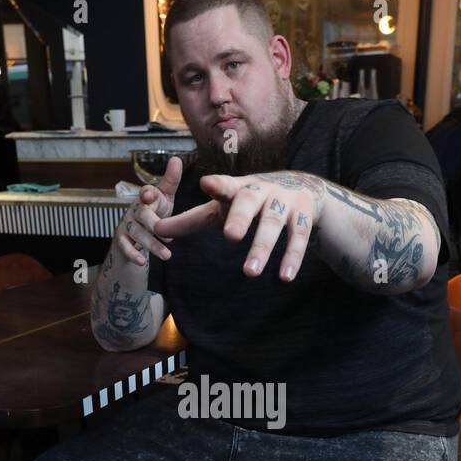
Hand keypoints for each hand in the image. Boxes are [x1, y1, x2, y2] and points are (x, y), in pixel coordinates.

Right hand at [115, 154, 181, 266]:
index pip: (146, 193)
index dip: (148, 193)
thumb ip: (170, 181)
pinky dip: (133, 255)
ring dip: (151, 245)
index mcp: (146, 198)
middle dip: (153, 225)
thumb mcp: (163, 197)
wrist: (134, 233)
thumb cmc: (152, 211)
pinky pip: (125, 248)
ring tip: (167, 255)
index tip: (150, 194)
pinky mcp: (121, 241)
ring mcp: (126, 225)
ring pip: (137, 234)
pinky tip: (142, 262)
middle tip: (168, 236)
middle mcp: (134, 210)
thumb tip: (176, 158)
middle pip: (142, 215)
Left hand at [153, 170, 325, 280]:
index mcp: (238, 188)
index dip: (217, 185)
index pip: (225, 186)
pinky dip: (293, 257)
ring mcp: (284, 203)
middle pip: (249, 203)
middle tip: (230, 236)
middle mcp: (261, 191)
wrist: (303, 189)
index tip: (205, 183)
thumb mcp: (222, 208)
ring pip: (273, 224)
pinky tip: (285, 277)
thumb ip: (191, 219)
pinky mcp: (303, 216)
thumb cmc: (250, 202)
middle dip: (240, 218)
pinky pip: (299, 238)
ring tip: (249, 273)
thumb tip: (157, 228)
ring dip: (262, 248)